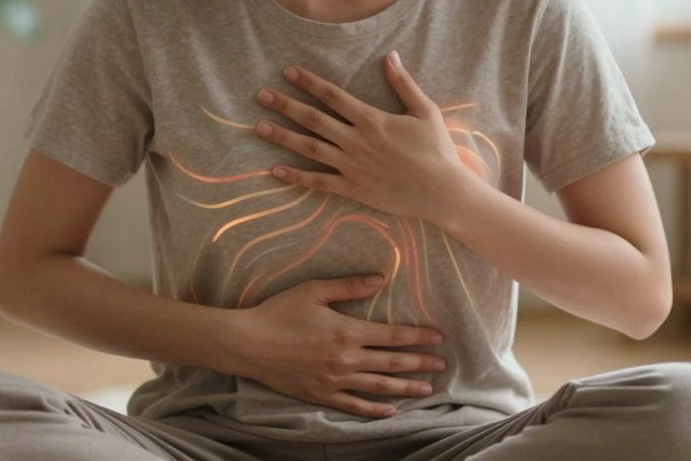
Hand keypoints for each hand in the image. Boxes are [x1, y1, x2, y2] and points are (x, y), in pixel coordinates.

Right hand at [225, 274, 446, 418]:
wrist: (249, 343)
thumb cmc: (279, 311)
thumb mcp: (314, 290)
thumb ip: (349, 285)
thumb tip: (380, 279)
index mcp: (347, 331)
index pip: (392, 336)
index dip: (418, 337)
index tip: (438, 338)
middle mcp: (346, 359)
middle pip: (392, 362)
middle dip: (420, 363)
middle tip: (442, 364)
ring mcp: (335, 380)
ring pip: (379, 386)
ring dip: (406, 387)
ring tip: (427, 389)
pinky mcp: (321, 394)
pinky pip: (354, 405)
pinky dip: (374, 410)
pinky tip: (390, 410)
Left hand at [254, 50, 470, 221]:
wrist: (443, 192)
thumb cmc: (437, 150)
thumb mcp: (425, 111)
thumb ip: (404, 84)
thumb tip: (390, 55)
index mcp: (372, 120)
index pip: (333, 96)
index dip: (309, 83)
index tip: (288, 72)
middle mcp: (356, 142)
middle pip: (314, 120)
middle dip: (286, 106)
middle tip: (262, 95)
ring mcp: (352, 167)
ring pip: (310, 149)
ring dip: (283, 137)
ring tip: (259, 127)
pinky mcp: (353, 189)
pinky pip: (319, 182)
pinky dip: (296, 176)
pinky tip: (275, 169)